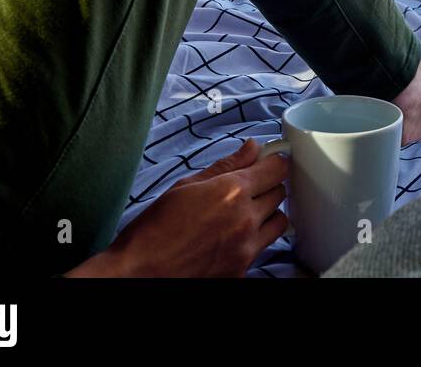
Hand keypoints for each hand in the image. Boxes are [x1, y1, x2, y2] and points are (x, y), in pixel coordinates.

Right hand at [68, 139, 288, 277]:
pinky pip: (263, 247)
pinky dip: (254, 239)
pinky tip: (232, 236)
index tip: (268, 162)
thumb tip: (252, 148)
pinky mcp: (242, 270)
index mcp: (231, 193)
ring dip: (267, 214)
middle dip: (267, 186)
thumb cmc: (155, 229)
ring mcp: (246, 248)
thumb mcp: (187, 186)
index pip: (277, 169)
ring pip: (278, 222)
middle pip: (280, 193)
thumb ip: (226, 165)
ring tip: (243, 213)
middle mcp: (245, 220)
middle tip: (247, 188)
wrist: (140, 272)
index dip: (273, 162)